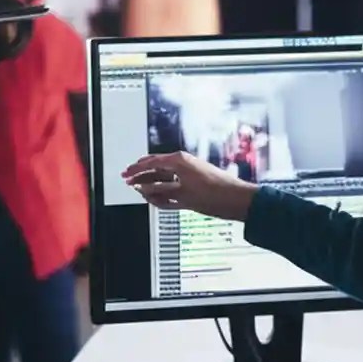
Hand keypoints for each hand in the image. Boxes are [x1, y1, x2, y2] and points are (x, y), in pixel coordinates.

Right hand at [122, 151, 257, 220]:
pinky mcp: (193, 185)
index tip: (125, 174)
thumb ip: (158, 191)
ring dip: (154, 187)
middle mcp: (183, 164)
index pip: (150, 162)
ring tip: (145, 195)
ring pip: (164, 179)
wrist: (237, 201)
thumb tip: (142, 188)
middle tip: (129, 182)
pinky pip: (174, 187)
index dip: (136, 169)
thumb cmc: (214, 194)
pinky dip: (165, 193)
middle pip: (156, 169)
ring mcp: (189, 174)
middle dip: (143, 177)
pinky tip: (159, 200)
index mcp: (178, 161)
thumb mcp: (180, 194)